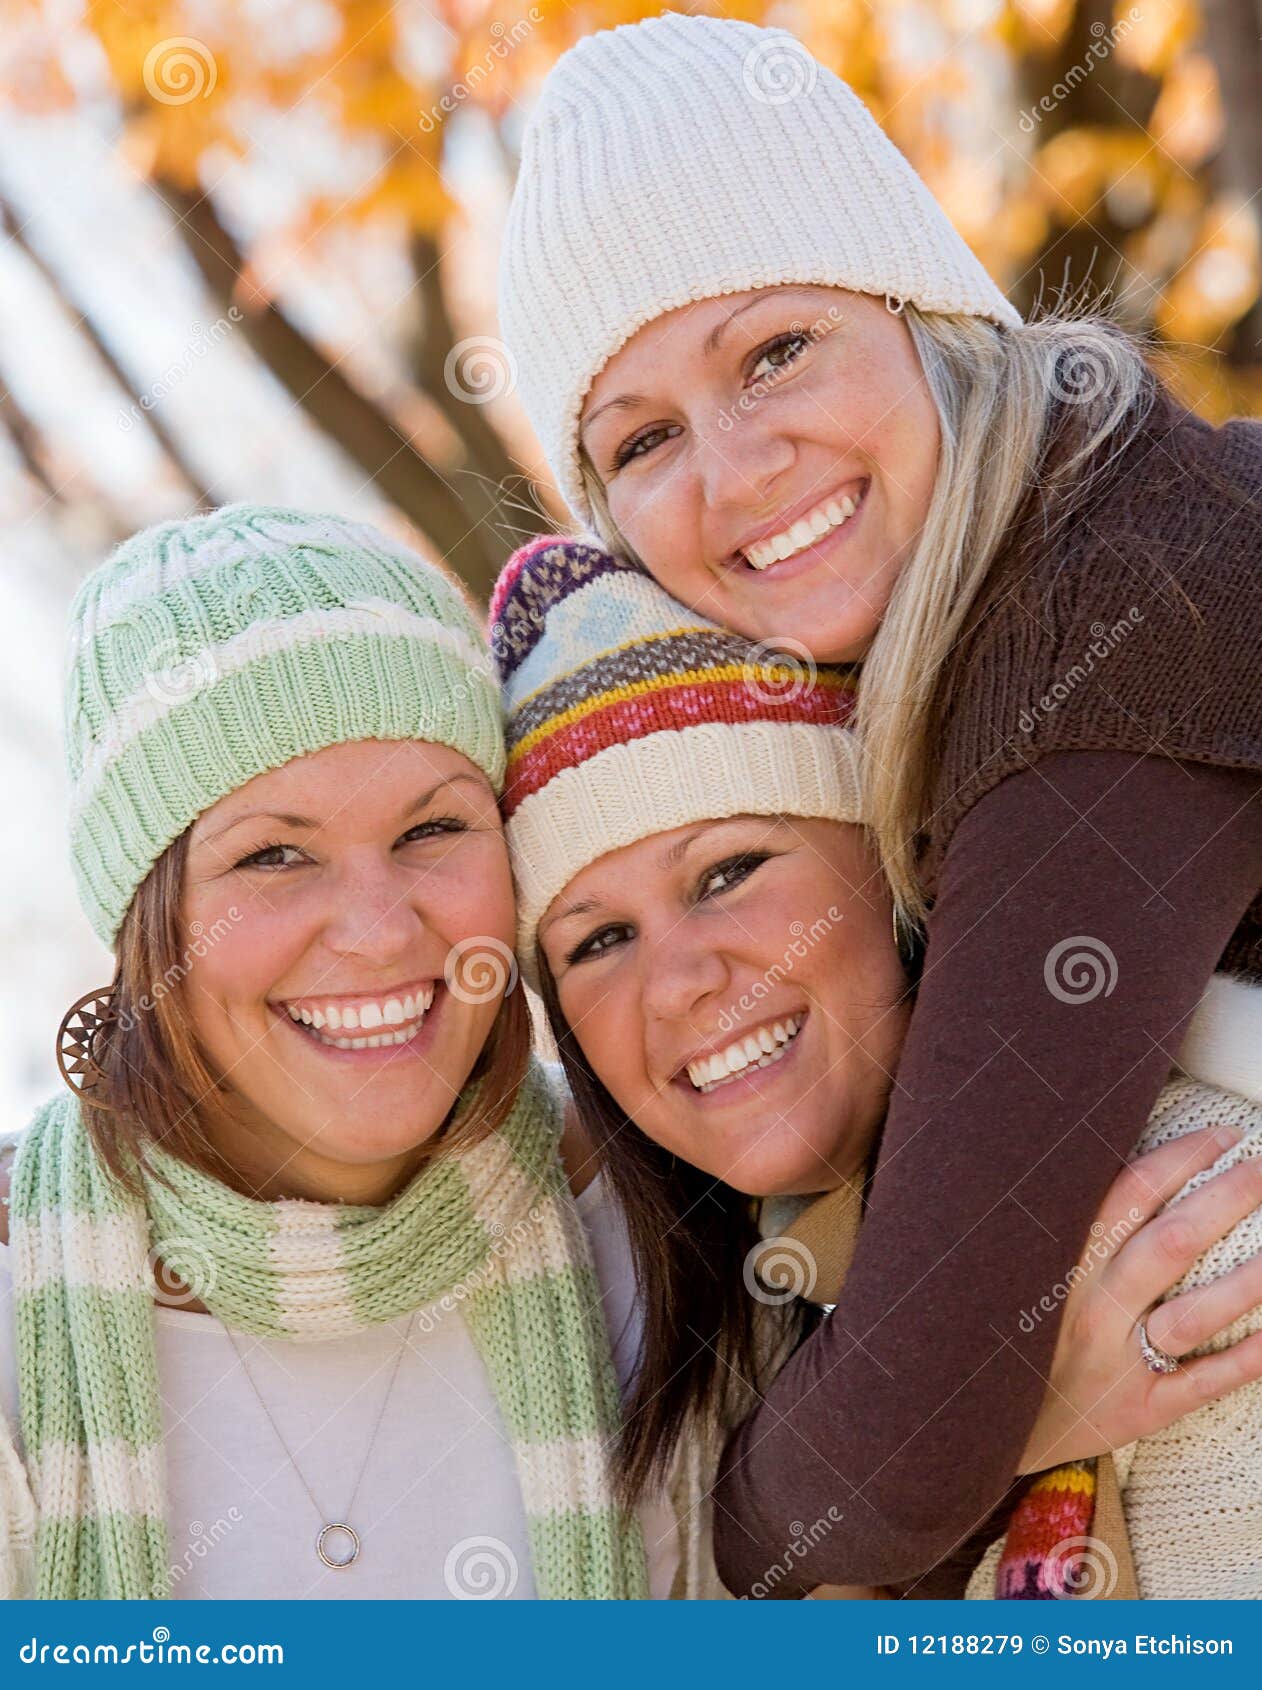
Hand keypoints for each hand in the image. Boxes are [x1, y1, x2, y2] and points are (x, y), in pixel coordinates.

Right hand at [1019, 1124, 1261, 1473]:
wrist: (969, 1428)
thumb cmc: (999, 1333)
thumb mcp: (1009, 1270)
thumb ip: (1051, 1223)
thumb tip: (1093, 1163)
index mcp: (1060, 1263)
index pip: (1129, 1194)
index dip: (1181, 1159)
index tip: (1223, 1136)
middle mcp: (1090, 1308)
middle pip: (1171, 1243)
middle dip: (1229, 1199)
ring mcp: (1117, 1361)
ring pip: (1195, 1316)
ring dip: (1250, 1281)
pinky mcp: (1138, 1409)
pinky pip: (1202, 1384)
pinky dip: (1247, 1359)